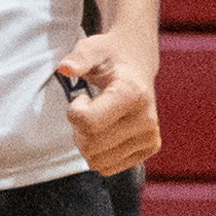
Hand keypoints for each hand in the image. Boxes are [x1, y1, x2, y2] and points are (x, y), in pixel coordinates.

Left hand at [59, 34, 158, 175]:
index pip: (89, 123)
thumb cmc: (110, 56)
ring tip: (96, 120)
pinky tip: (105, 132)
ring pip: (98, 162)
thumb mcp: (92, 48)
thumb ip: (79, 58)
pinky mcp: (150, 148)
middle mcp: (146, 119)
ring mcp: (150, 136)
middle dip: (78, 130)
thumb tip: (65, 68)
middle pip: (91, 146)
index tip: (80, 98)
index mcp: (132, 94)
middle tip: (86, 109)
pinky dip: (99, 153)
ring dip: (87, 144)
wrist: (138, 62)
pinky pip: (109, 167)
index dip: (74, 112)